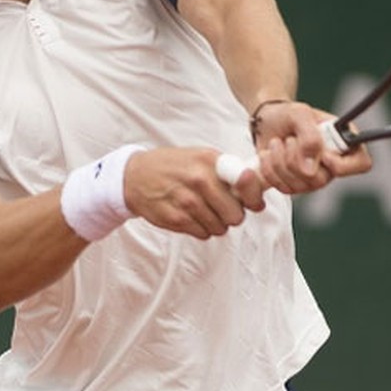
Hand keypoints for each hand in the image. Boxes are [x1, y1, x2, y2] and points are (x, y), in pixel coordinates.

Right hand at [123, 147, 267, 239]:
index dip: (254, 197)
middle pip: (236, 215)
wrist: (134, 176)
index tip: (254, 203)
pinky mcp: (175, 219)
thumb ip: (227, 171)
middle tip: (223, 208)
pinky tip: (191, 216)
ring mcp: (187, 201)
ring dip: (216, 223)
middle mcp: (200, 180)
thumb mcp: (201, 157)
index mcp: (210, 161)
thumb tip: (256, 189)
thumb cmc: (174, 167)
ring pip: (220, 228)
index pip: (246, 182)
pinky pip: (204, 234)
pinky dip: (201, 229)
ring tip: (203, 210)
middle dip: (233, 214)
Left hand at [252, 101, 371, 193]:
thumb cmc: (288, 114)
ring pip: (299, 186)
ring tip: (277, 143)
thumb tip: (309, 170)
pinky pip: (282, 188)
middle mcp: (332, 164)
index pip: (362, 164)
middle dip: (296, 159)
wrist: (267, 121)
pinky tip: (269, 155)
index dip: (342, 165)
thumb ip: (309, 137)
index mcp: (344, 142)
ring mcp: (313, 178)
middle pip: (321, 180)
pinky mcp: (293, 185)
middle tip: (289, 139)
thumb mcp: (300, 114)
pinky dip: (269, 170)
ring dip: (279, 162)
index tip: (322, 153)